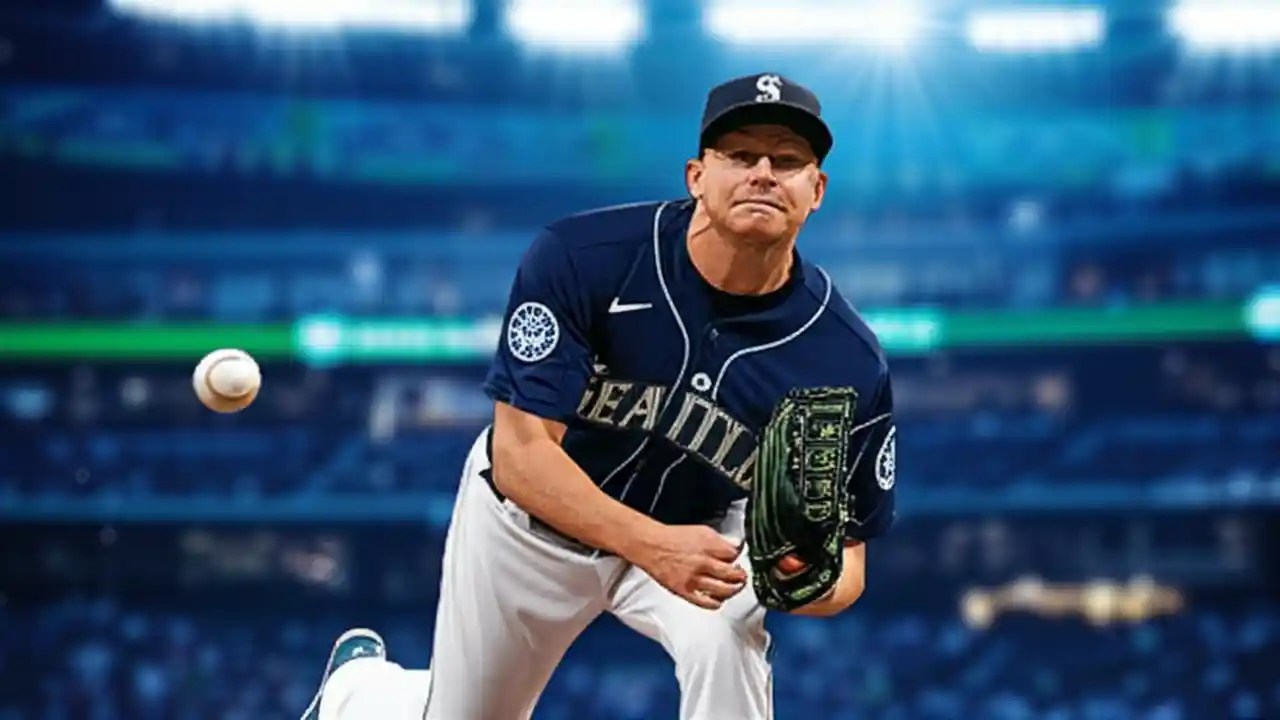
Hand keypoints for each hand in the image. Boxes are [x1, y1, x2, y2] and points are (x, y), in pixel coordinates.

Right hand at [628, 525, 747, 609]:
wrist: (651, 546)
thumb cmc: (673, 538)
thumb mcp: (702, 531)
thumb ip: (720, 541)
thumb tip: (735, 547)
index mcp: (708, 545)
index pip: (734, 555)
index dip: (738, 558)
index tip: (738, 560)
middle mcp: (703, 562)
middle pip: (733, 574)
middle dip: (741, 576)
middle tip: (741, 576)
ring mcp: (694, 579)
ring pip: (724, 590)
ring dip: (733, 589)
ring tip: (734, 587)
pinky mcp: (684, 591)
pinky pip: (706, 602)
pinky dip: (716, 602)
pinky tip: (718, 599)